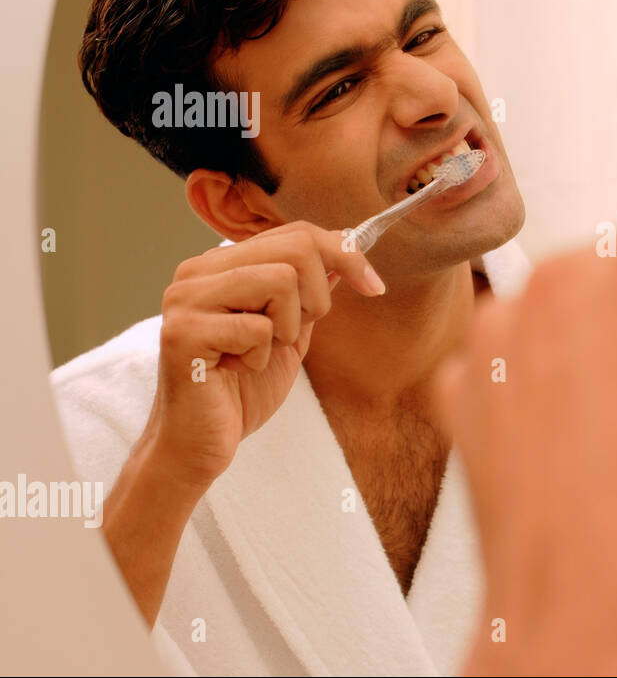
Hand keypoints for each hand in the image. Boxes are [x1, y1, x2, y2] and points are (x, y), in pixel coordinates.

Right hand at [140, 220, 384, 491]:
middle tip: (295, 334)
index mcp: (222, 264)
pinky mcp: (182, 332)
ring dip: (288, 326)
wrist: (200, 444)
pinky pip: (258, 327)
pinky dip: (263, 355)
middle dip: (318, 296)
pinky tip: (239, 369)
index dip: (345, 255)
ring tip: (260, 352)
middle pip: (296, 248)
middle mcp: (197, 270)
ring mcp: (185, 298)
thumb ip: (309, 292)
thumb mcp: (289, 331)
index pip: (297, 233)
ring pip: (280, 280)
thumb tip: (346, 252)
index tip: (374, 286)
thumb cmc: (241, 389)